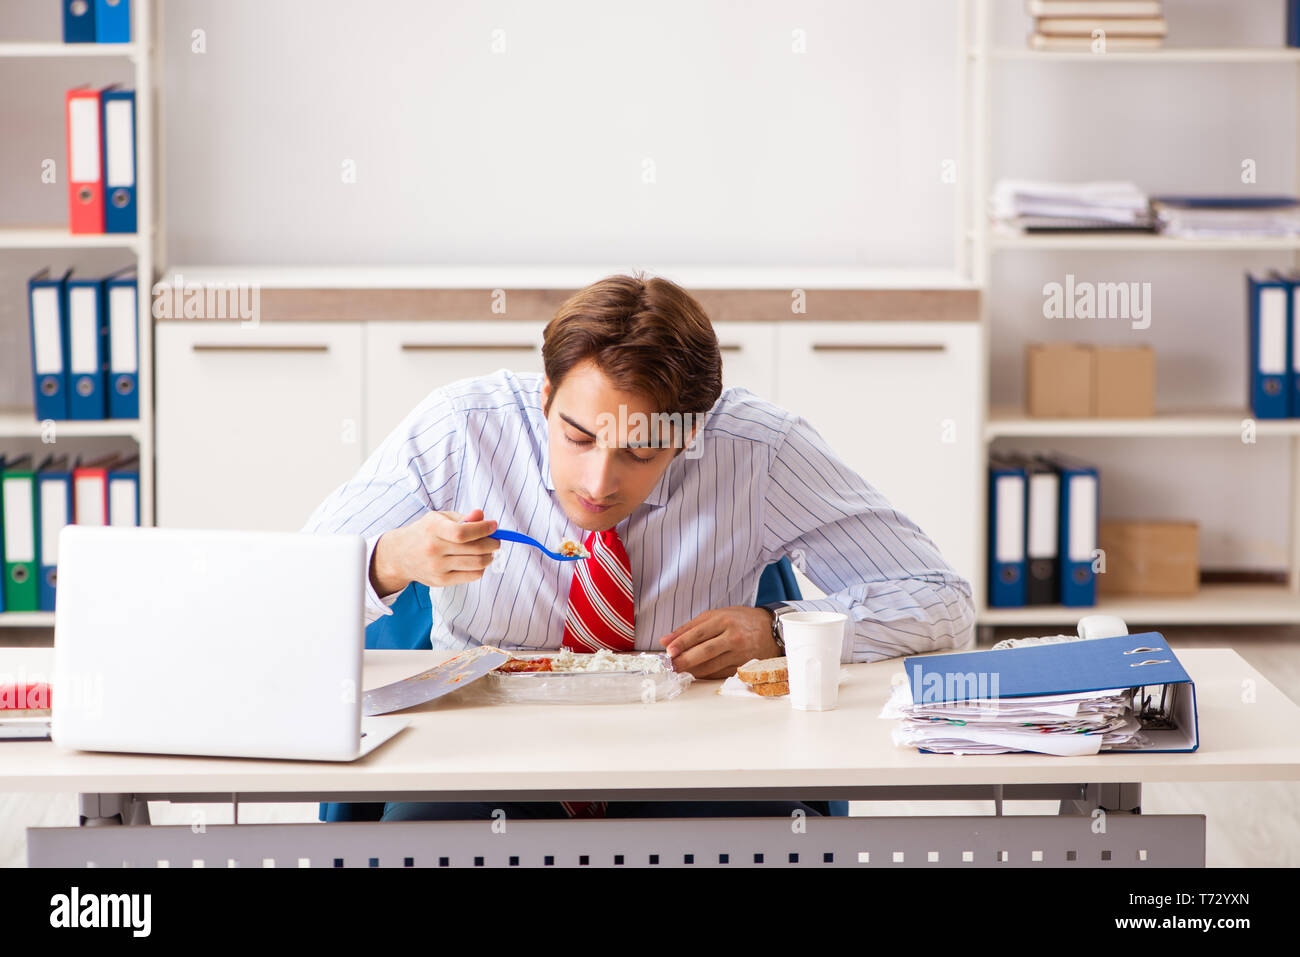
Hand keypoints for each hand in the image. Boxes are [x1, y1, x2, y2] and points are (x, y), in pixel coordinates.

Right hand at [370, 508, 500, 594]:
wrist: (400, 556)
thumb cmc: (425, 533)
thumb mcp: (439, 518)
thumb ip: (462, 517)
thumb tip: (481, 516)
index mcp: (433, 528)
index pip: (463, 532)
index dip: (483, 529)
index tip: (494, 526)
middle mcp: (434, 548)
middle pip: (475, 549)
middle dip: (492, 543)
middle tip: (496, 540)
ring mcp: (437, 567)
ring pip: (477, 563)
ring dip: (489, 556)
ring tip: (489, 551)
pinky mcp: (441, 581)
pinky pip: (471, 576)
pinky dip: (481, 568)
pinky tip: (478, 561)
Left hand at [658, 606, 780, 678]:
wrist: (771, 630)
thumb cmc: (740, 620)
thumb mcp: (717, 615)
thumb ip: (690, 628)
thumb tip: (666, 641)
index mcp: (725, 620)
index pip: (698, 633)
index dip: (682, 643)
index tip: (668, 651)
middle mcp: (734, 637)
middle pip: (704, 651)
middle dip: (684, 660)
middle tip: (671, 665)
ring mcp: (740, 654)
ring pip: (711, 666)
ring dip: (692, 670)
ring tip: (679, 670)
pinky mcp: (743, 667)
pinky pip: (719, 673)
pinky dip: (705, 674)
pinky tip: (695, 672)